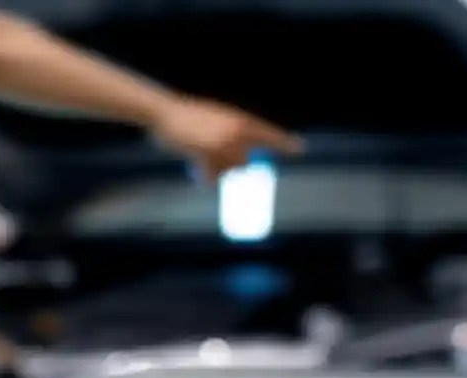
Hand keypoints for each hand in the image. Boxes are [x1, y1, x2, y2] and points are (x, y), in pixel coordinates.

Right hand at [151, 96, 303, 180]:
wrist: (166, 112)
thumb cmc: (188, 117)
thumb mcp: (216, 120)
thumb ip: (231, 136)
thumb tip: (239, 160)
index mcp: (240, 120)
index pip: (268, 134)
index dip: (284, 143)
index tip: (300, 149)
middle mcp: (236, 133)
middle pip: (244, 163)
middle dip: (229, 165)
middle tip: (210, 156)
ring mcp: (224, 145)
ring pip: (228, 171)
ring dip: (216, 169)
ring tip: (199, 155)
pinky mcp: (210, 155)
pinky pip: (214, 176)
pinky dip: (206, 175)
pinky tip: (196, 164)